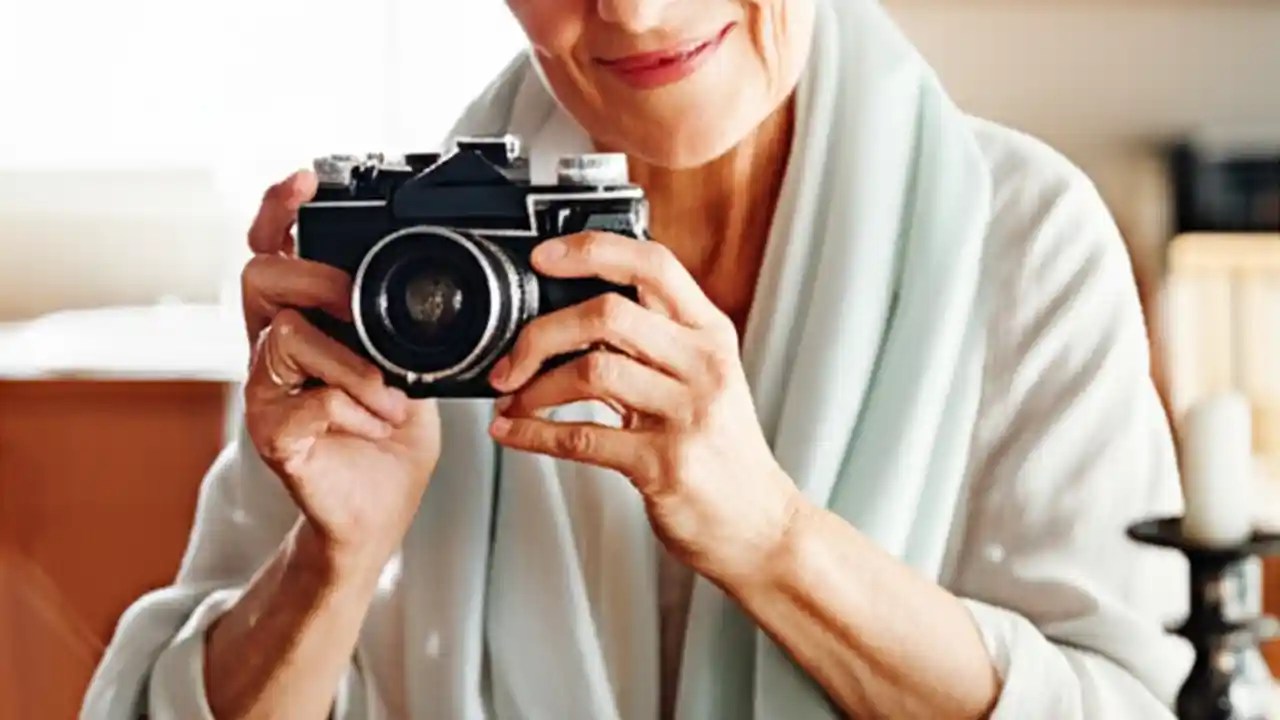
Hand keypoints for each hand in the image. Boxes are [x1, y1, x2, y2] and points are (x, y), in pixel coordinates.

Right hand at [241, 171, 441, 571]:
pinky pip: (303, 401)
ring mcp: (267, 392)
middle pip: (259, 276)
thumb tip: (450, 285)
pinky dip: (352, 408)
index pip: (275, 251)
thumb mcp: (414, 368)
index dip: (281, 211)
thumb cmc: (390, 439)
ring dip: (352, 364)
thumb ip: (409, 328)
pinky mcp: (273, 435)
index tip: (305, 180)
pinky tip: (377, 424)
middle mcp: (275, 350)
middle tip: (360, 308)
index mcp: (307, 322)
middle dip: (316, 279)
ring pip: (284, 335)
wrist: (379, 514)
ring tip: (392, 397)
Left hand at [487, 232, 803, 585]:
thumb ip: (653, 343)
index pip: (653, 265)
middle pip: (608, 314)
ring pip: (590, 372)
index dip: (592, 251)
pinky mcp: (664, 465)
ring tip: (513, 399)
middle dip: (541, 333)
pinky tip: (514, 431)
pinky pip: (581, 438)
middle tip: (513, 358)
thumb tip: (573, 317)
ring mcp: (687, 415)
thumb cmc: (723, 452)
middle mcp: (703, 366)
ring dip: (533, 387)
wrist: (760, 526)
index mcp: (710, 334)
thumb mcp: (704, 380)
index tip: (545, 257)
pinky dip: (533, 433)